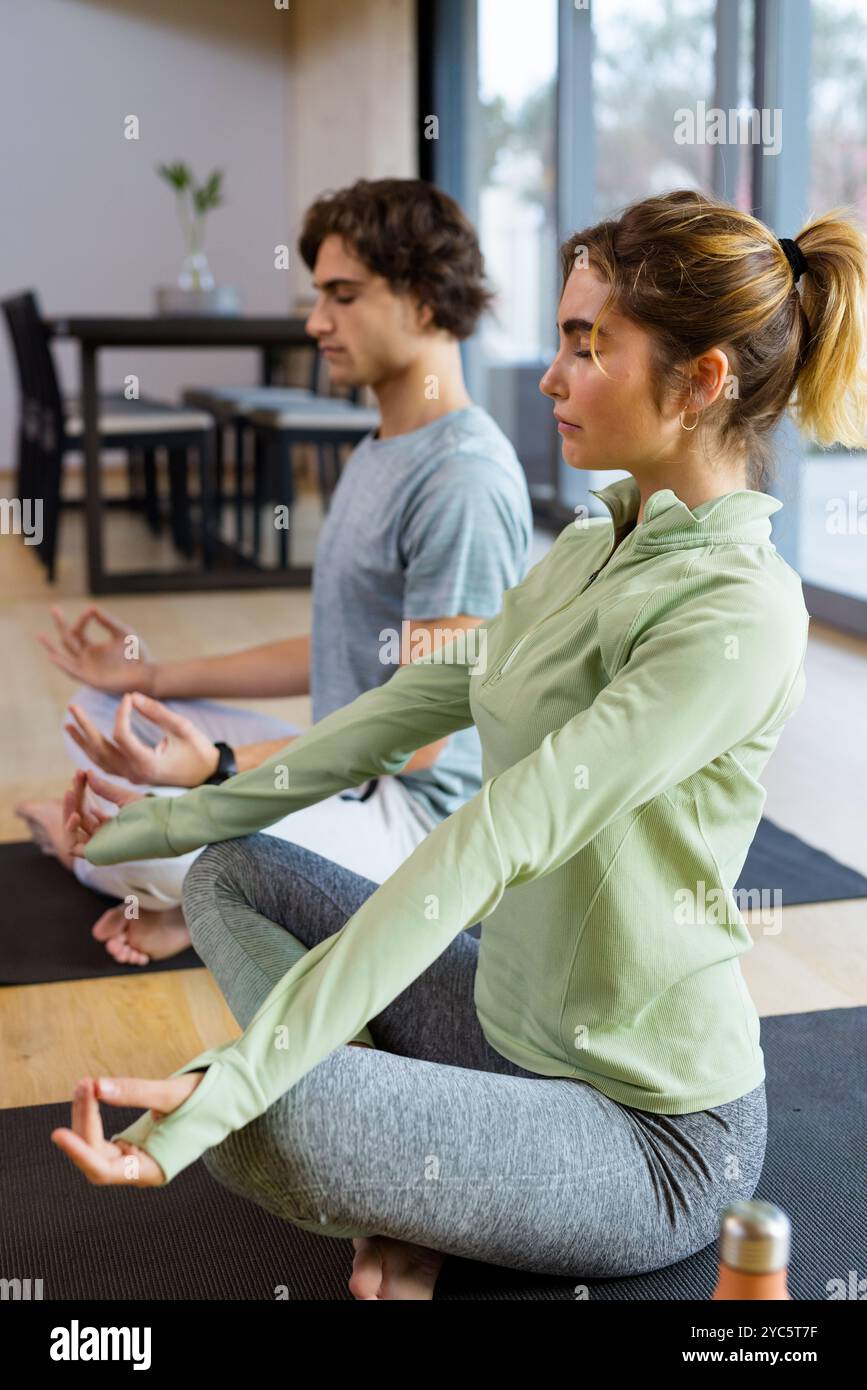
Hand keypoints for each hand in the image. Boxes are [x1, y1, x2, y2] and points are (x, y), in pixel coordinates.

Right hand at [38, 605, 154, 694]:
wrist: (147, 674)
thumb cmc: (137, 655)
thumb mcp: (122, 633)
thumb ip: (108, 621)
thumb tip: (92, 607)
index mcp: (92, 649)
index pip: (78, 631)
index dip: (82, 620)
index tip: (91, 611)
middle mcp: (86, 659)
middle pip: (67, 640)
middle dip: (61, 624)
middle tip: (54, 608)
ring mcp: (86, 669)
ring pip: (64, 656)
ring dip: (51, 646)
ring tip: (40, 635)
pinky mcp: (90, 679)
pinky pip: (72, 672)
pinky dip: (63, 664)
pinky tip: (53, 656)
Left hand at [51, 1072, 205, 1186]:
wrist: (227, 1099)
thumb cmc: (208, 1100)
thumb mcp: (172, 1094)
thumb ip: (135, 1092)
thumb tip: (97, 1086)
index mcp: (152, 1170)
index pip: (103, 1170)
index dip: (80, 1153)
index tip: (59, 1133)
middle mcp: (138, 1170)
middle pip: (94, 1156)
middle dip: (84, 1121)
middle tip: (84, 1084)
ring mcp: (133, 1158)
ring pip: (94, 1145)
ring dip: (86, 1115)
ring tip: (86, 1084)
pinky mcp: (130, 1145)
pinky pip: (101, 1136)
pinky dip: (94, 1114)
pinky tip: (91, 1093)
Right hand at [63, 767, 146, 858]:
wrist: (165, 826)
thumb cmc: (152, 814)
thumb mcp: (125, 797)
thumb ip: (106, 788)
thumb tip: (87, 773)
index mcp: (110, 825)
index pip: (86, 808)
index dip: (81, 790)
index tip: (81, 772)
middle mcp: (103, 836)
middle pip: (79, 815)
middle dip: (76, 795)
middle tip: (78, 776)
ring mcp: (99, 845)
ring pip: (73, 828)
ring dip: (68, 810)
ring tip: (70, 792)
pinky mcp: (97, 854)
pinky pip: (72, 846)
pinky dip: (69, 831)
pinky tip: (75, 815)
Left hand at [65, 691, 220, 787]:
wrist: (210, 774)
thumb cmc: (200, 752)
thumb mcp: (184, 728)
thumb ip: (158, 713)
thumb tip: (133, 696)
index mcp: (148, 765)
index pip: (122, 736)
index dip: (121, 714)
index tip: (128, 698)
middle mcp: (136, 774)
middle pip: (102, 750)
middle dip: (86, 728)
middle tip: (73, 707)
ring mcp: (133, 777)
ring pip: (99, 760)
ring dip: (84, 741)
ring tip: (69, 724)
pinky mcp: (133, 775)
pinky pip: (107, 765)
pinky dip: (93, 752)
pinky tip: (84, 740)